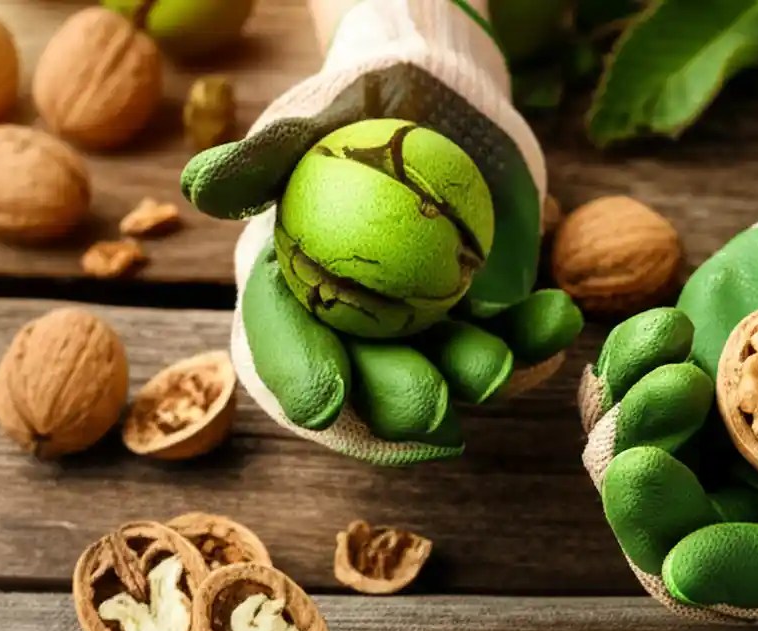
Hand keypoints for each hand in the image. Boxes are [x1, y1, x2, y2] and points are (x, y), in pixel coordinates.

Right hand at [180, 0, 581, 463]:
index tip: (324, 403)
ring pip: (450, 370)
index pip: (288, 343)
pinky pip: (515, 334)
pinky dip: (539, 333)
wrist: (437, 97)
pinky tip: (558, 317)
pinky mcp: (486, 315)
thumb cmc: (356, 105)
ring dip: (479, 377)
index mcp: (297, 292)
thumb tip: (199, 188)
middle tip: (433, 407)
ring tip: (500, 363)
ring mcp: (427, 327)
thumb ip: (260, 158)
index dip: (302, 378)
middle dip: (400, 403)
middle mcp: (359, 326)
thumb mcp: (309, 119)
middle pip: (372, 380)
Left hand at [579, 136, 757, 621]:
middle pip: (683, 532)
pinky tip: (671, 325)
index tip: (683, 564)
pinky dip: (625, 366)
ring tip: (674, 367)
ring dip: (633, 426)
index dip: (732, 573)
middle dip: (648, 512)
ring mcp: (706, 436)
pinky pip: (620, 394)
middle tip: (637, 464)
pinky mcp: (671, 383)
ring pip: (635, 463)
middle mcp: (757, 485)